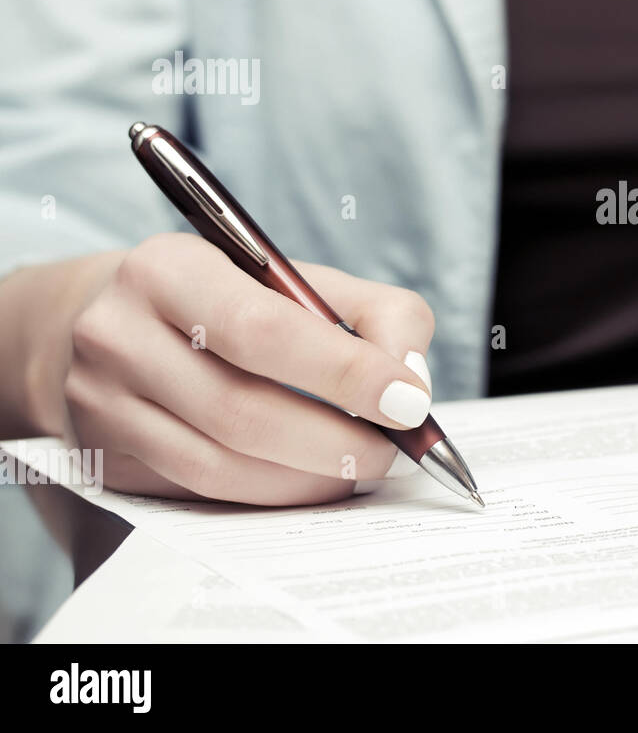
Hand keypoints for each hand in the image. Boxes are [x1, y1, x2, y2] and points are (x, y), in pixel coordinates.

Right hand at [48, 233, 436, 503]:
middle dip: (336, 439)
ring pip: (221, 466)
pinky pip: (202, 494)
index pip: (263, 330)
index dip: (344, 372)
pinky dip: (272, 493)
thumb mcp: (300, 279)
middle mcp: (118, 335)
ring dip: (309, 477)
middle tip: (393, 449)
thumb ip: (377, 314)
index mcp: (168, 269)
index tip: (408, 402)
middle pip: (241, 410)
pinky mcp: (105, 460)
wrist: (117, 323)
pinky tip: (310, 478)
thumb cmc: (230, 299)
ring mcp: (100, 404)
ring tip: (360, 464)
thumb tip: (411, 381)